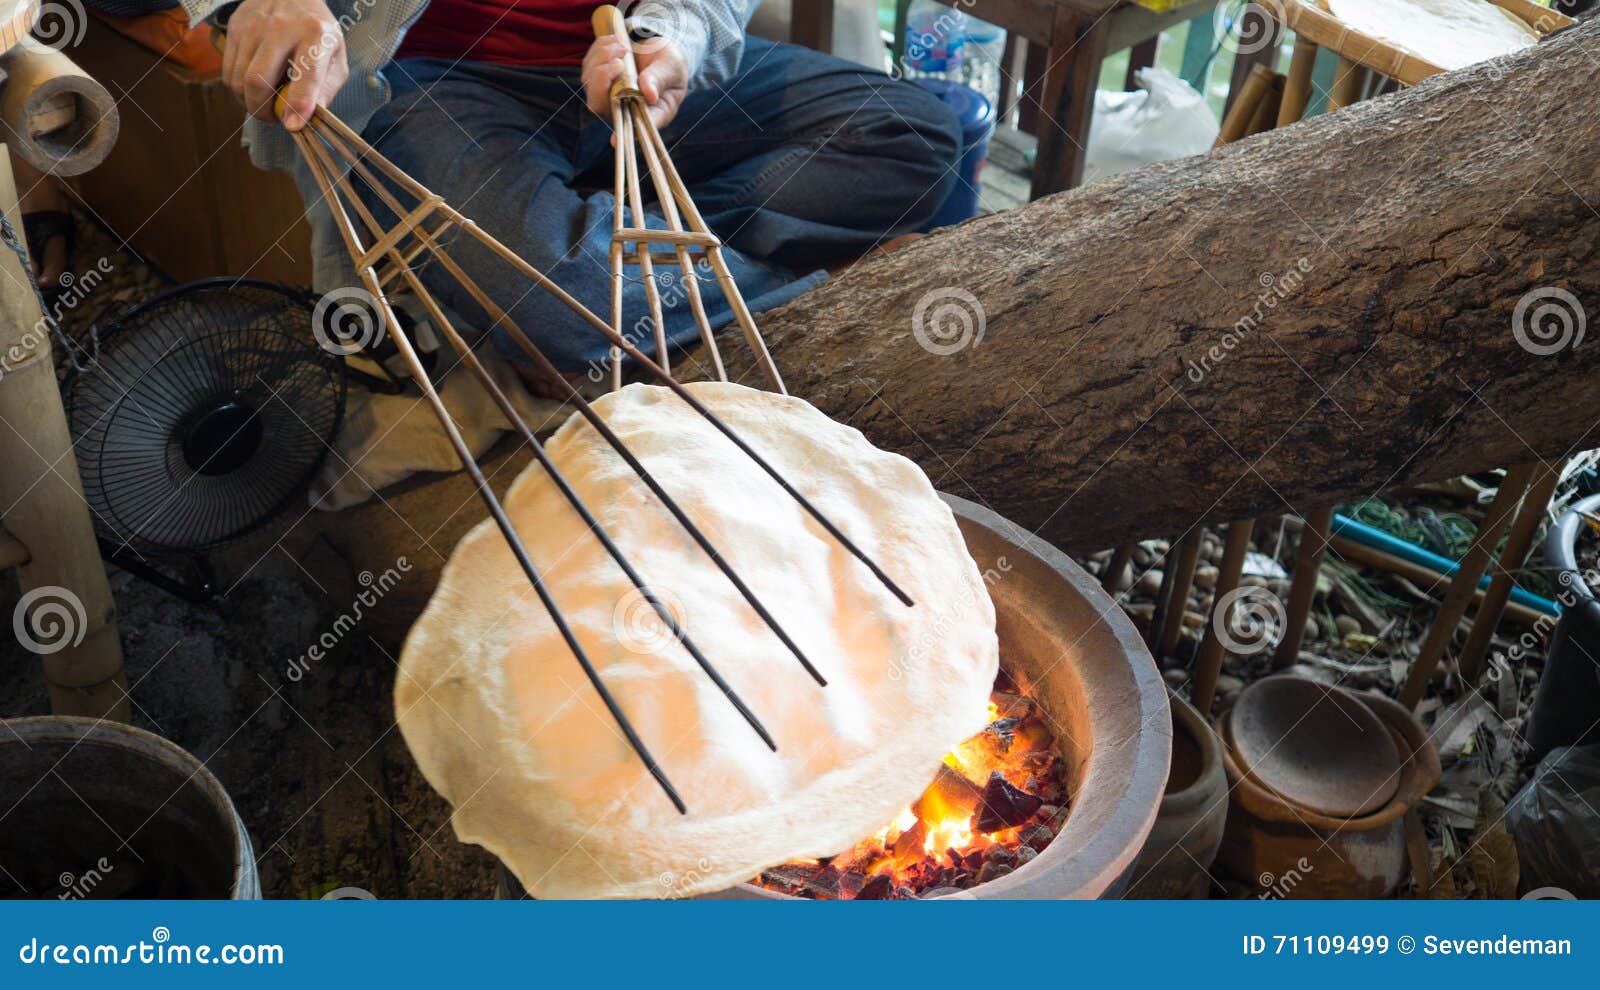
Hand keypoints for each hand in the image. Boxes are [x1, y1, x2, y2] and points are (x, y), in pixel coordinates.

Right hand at [220, 0, 348, 130]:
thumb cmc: (317, 31)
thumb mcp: (335, 57)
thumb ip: (325, 89)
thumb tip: (305, 119)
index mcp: (315, 35)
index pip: (306, 75)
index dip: (297, 105)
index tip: (292, 126)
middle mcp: (281, 28)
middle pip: (257, 80)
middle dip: (262, 110)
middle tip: (274, 119)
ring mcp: (253, 26)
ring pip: (238, 79)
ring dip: (249, 102)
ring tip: (265, 104)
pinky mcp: (234, 28)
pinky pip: (228, 70)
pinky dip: (238, 89)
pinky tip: (253, 88)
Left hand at [583, 35, 688, 131]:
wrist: (660, 51)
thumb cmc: (670, 67)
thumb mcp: (672, 69)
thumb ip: (660, 79)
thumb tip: (648, 93)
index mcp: (648, 114)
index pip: (632, 128)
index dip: (621, 134)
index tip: (614, 140)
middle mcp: (624, 109)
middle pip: (600, 105)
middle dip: (603, 80)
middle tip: (619, 62)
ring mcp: (607, 93)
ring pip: (590, 82)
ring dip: (603, 59)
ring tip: (624, 47)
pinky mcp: (598, 76)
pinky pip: (590, 63)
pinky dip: (601, 49)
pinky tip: (618, 42)